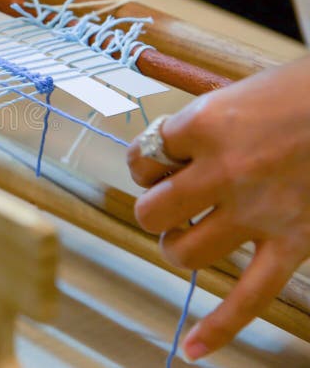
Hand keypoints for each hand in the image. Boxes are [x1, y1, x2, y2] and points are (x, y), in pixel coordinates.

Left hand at [127, 56, 309, 360]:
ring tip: (187, 235)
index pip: (141, 157)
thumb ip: (195, 130)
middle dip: (154, 207)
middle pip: (151, 210)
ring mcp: (258, 211)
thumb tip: (164, 157)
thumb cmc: (295, 93)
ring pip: (183, 252)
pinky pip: (249, 296)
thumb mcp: (233, 95)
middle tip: (173, 199)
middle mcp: (223, 170)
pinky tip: (193, 349)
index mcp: (204, 125)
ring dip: (175, 246)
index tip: (166, 157)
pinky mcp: (294, 242)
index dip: (146, 160)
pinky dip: (220, 327)